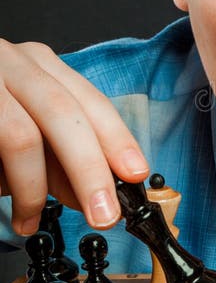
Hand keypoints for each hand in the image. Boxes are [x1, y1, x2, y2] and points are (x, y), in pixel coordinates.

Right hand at [0, 40, 149, 234]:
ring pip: (22, 134)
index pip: (88, 100)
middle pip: (63, 113)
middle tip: (105, 213)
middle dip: (90, 169)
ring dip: (36, 188)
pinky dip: (5, 186)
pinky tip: (11, 208)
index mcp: (36, 65)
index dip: (116, 138)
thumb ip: (57, 157)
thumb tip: (95, 192)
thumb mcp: (23, 133)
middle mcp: (9, 62)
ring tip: (34, 220)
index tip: (136, 174)